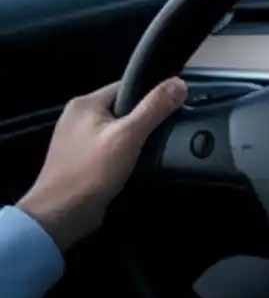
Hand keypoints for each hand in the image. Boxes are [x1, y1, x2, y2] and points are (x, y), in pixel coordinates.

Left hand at [17, 78, 187, 250]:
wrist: (61, 214)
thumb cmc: (92, 171)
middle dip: (144, 121)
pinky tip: (135, 165)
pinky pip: (110, 148)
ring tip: (152, 150)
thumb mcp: (129, 135)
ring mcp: (77, 139)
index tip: (173, 109)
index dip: (152, 96)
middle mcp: (77, 117)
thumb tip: (179, 83)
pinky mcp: (81, 160)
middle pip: (123, 109)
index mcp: (85, 103)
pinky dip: (124, 154)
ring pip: (118, 130)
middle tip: (165, 133)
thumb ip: (154, 108)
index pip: (127, 87)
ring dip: (135, 140)